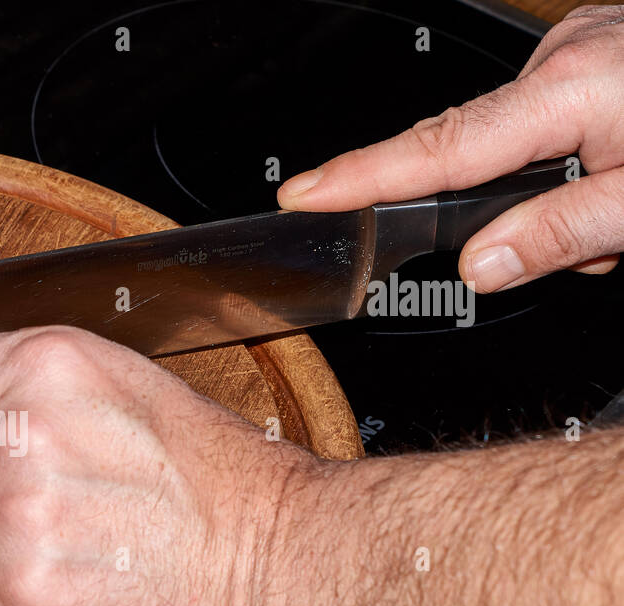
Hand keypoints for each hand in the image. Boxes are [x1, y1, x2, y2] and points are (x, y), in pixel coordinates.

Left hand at [0, 326, 307, 605]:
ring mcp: (17, 522)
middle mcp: (21, 437)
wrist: (282, 570)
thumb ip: (29, 387)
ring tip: (81, 555)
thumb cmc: (222, 485)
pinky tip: (70, 599)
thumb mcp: (130, 388)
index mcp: (46, 368)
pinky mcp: (23, 602)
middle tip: (57, 514)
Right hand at [277, 3, 623, 291]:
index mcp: (570, 88)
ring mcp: (581, 51)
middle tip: (590, 244)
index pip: (438, 149)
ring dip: (555, 196)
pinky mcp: (597, 55)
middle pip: (480, 154)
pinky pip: (552, 124)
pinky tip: (615, 180)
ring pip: (521, 148)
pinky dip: (574, 165)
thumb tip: (479, 264)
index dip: (361, 177)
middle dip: (512, 212)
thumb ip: (562, 235)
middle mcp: (565, 59)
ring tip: (616, 216)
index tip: (303, 195)